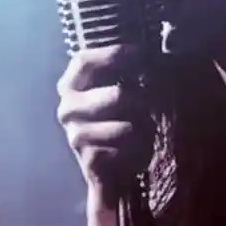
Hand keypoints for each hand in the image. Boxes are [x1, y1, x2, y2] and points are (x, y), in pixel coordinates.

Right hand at [56, 45, 153, 200]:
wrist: (113, 172)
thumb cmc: (119, 122)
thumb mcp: (122, 93)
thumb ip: (130, 72)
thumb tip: (158, 53)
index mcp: (71, 86)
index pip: (83, 61)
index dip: (112, 54)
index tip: (141, 52)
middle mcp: (68, 108)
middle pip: (117, 96)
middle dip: (144, 102)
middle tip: (152, 106)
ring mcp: (75, 135)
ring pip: (126, 127)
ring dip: (143, 131)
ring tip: (144, 132)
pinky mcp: (88, 160)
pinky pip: (126, 150)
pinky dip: (138, 150)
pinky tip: (136, 151)